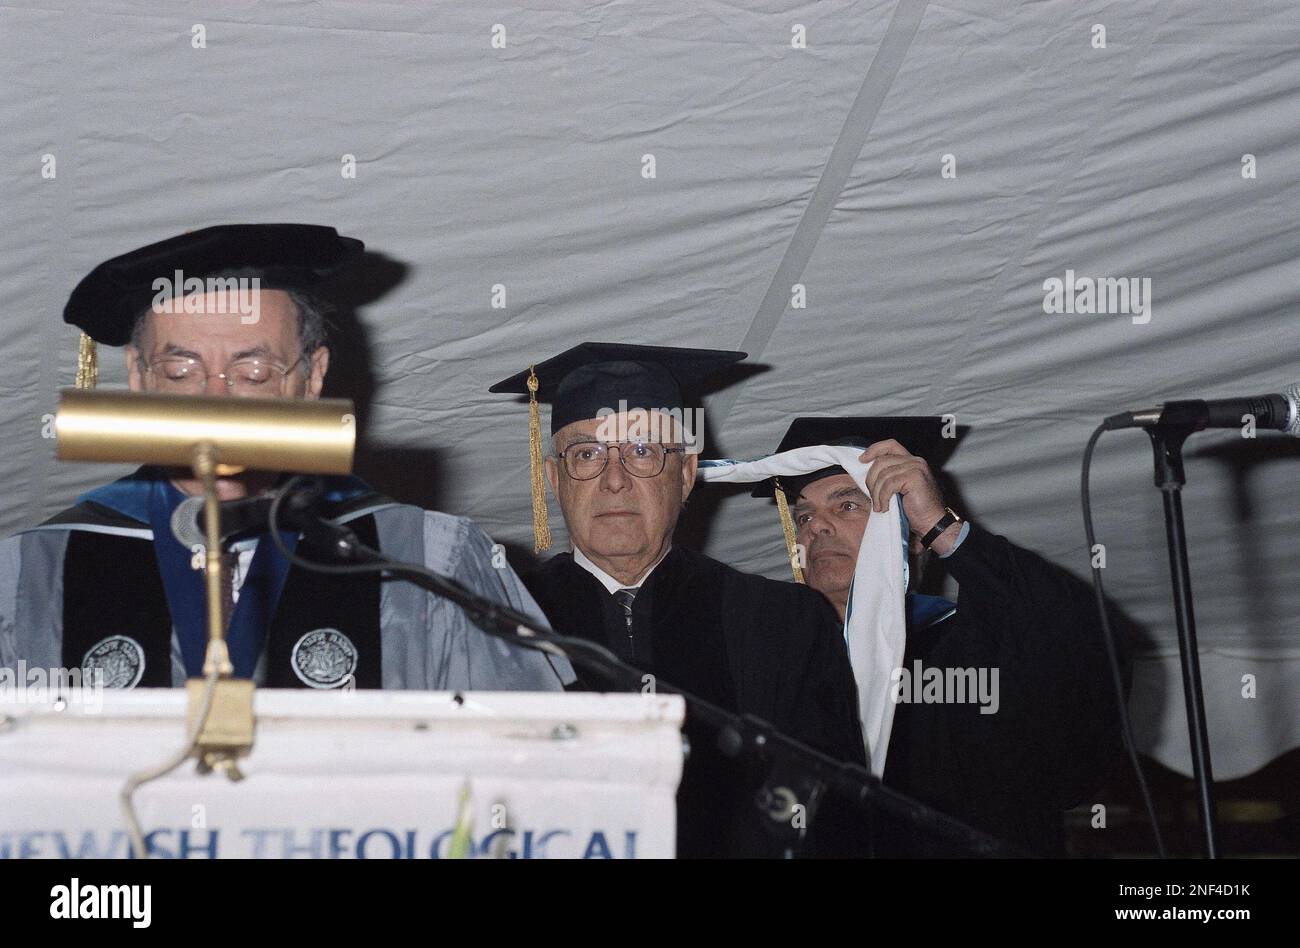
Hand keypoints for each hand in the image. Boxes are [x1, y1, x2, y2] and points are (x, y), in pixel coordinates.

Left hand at [859, 439, 958, 553]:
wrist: (932, 523)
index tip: (862, 460)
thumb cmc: (916, 509)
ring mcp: (916, 468)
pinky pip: (888, 484)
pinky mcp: (915, 477)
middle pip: (882, 461)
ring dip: (876, 493)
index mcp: (911, 461)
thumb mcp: (899, 488)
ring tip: (879, 506)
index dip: (874, 450)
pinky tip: (885, 507)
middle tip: (872, 497)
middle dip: (871, 479)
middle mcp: (915, 461)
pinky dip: (882, 497)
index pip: (890, 445)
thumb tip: (867, 471)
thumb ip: (889, 476)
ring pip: (883, 474)